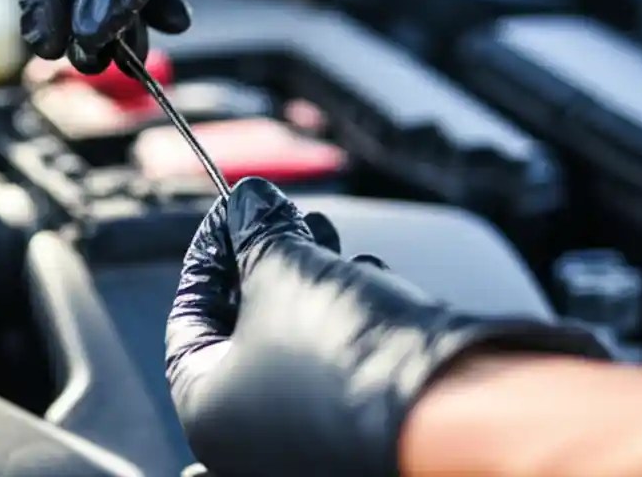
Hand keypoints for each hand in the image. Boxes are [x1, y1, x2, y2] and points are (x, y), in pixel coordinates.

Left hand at [165, 178, 606, 476]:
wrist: (453, 403)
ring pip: (292, 343)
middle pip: (242, 328)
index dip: (208, 255)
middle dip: (266, 260)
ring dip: (308, 279)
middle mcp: (245, 440)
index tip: (228, 213)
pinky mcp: (358, 431)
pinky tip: (364, 276)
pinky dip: (343, 317)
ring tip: (325, 235)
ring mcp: (303, 442)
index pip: (188, 317)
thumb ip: (253, 228)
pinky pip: (334, 366)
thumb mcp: (282, 266)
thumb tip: (246, 199)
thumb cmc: (345, 350)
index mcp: (204, 410)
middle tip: (282, 217)